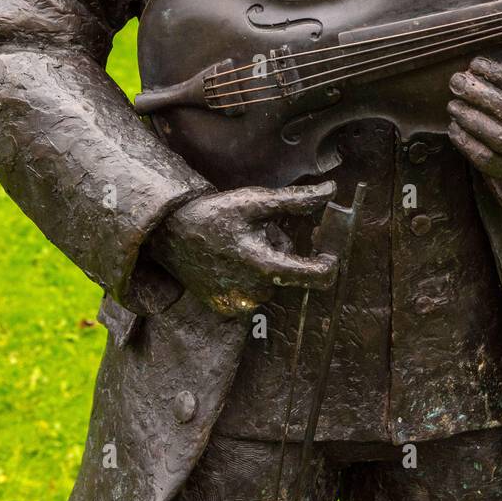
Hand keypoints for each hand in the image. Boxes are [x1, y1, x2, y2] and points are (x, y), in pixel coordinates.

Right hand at [148, 182, 338, 317]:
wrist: (170, 234)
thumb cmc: (215, 214)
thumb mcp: (255, 202)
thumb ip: (296, 201)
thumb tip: (331, 191)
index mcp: (265, 266)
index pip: (314, 277)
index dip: (328, 265)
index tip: (328, 253)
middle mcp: (253, 293)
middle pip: (288, 272)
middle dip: (280, 250)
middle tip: (257, 232)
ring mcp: (238, 304)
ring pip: (271, 282)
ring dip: (264, 263)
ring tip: (239, 244)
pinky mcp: (225, 308)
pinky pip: (252, 292)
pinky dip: (248, 276)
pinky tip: (230, 260)